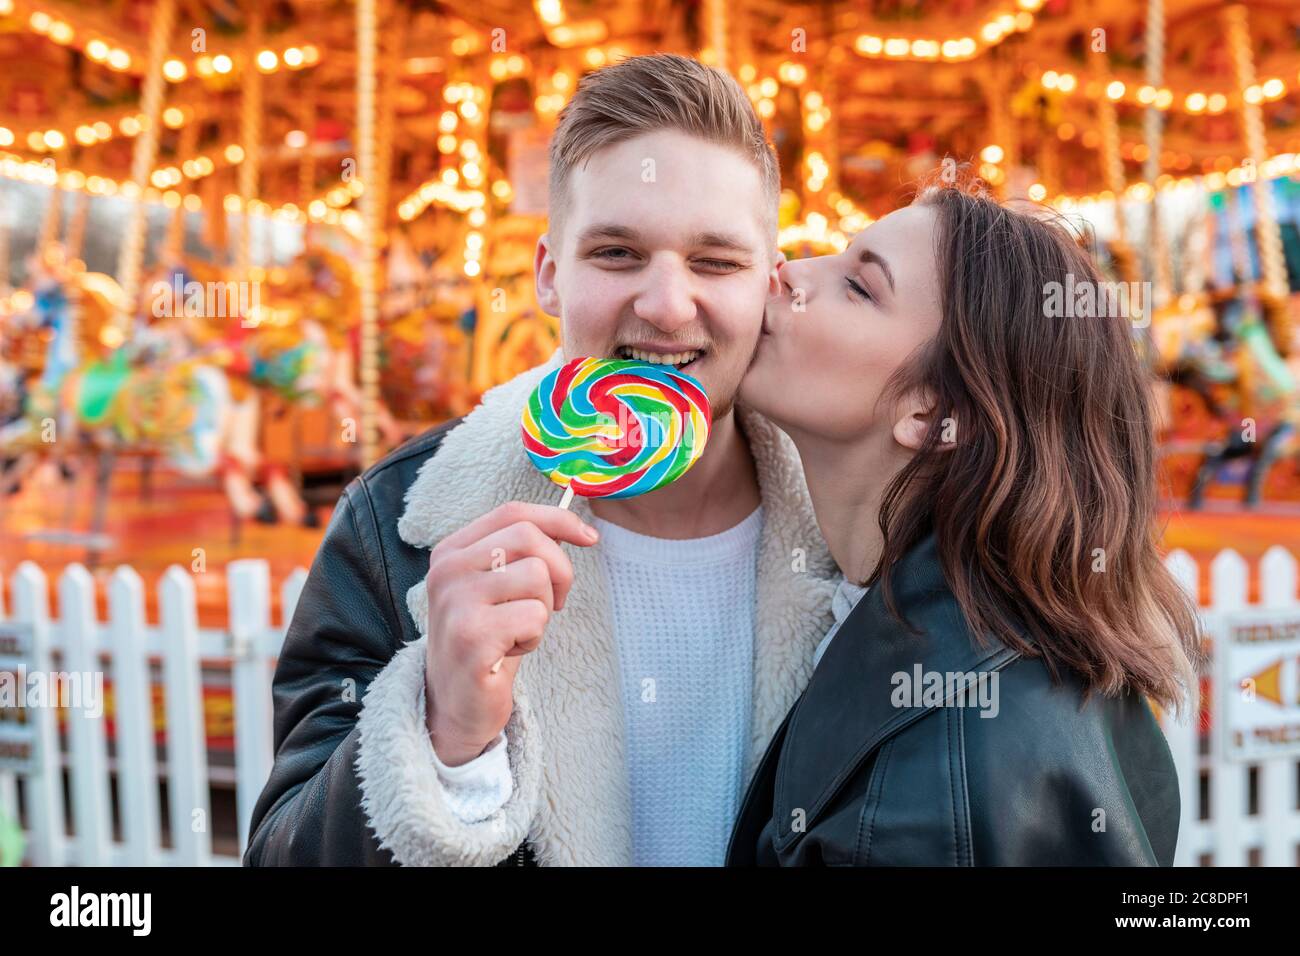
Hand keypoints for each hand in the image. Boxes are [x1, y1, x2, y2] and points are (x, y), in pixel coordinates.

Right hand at [423, 501, 598, 764]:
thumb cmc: (486, 641)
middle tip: (555, 604)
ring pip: (537, 576)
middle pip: (530, 538)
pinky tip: (510, 651)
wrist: (456, 704)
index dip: (558, 519)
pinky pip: (535, 615)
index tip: (590, 538)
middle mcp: (447, 570)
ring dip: (542, 610)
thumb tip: (575, 528)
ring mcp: (455, 602)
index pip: (513, 513)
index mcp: (451, 551)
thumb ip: (522, 553)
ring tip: (518, 631)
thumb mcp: (498, 588)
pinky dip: (534, 636)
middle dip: (560, 571)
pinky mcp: (471, 636)